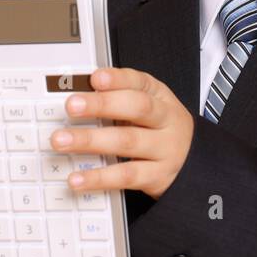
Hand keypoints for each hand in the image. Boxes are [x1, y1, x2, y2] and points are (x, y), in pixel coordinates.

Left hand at [52, 67, 194, 199]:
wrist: (195, 166)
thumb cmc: (161, 132)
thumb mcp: (149, 110)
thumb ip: (119, 100)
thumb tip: (78, 97)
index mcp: (160, 97)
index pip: (140, 82)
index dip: (118, 79)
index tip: (95, 78)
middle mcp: (166, 120)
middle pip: (137, 107)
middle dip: (102, 104)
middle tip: (71, 106)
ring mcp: (164, 149)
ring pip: (127, 141)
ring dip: (90, 140)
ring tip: (61, 140)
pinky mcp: (158, 177)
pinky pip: (126, 176)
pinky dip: (99, 177)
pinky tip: (77, 178)